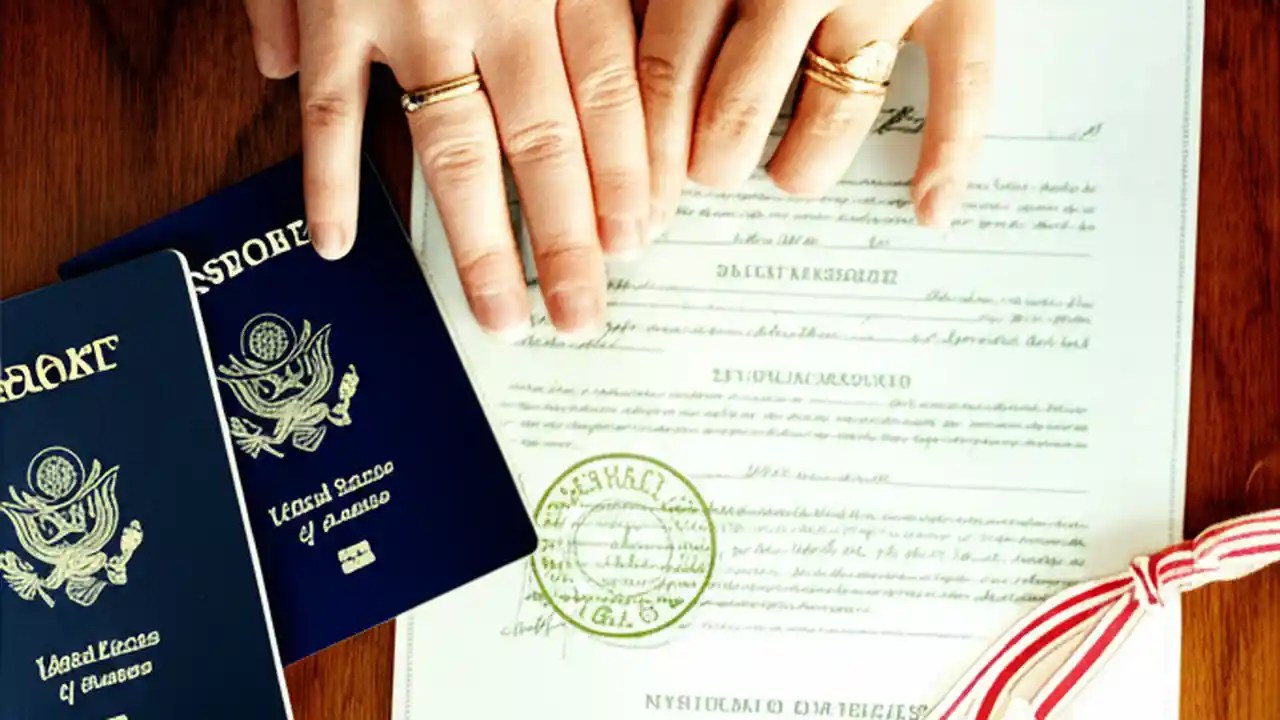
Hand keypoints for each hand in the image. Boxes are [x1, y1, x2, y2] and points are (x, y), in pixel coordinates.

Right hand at [242, 0, 649, 337]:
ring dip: (478, 244)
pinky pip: (326, 110)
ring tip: (501, 316)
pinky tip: (341, 246)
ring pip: (453, 150)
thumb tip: (635, 66)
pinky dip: (330, 180)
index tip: (641, 242)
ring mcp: (407, 6)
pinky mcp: (327, 3)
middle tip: (585, 316)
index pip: (611, 90)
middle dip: (569, 240)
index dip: (629, 172)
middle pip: (546, 143)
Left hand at [637, 0, 993, 229]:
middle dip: (715, 164)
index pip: (663, 74)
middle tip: (712, 177)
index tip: (638, 189)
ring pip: (835, 111)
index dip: (646, 148)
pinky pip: (964, 84)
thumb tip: (616, 59)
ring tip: (791, 175)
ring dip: (803, 165)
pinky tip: (931, 210)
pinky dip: (953, 154)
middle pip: (736, 108)